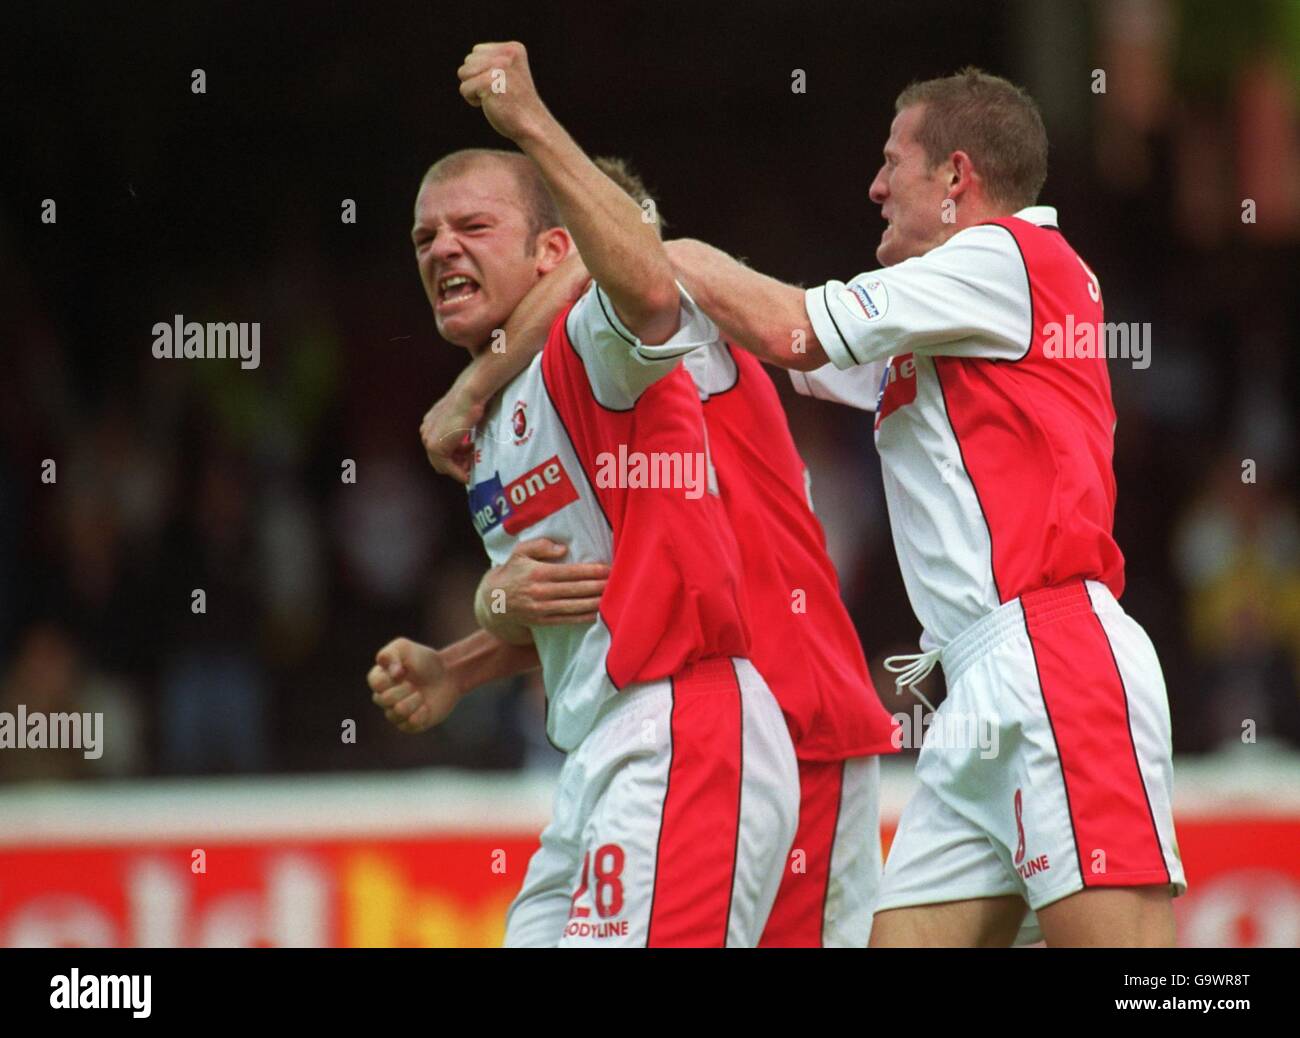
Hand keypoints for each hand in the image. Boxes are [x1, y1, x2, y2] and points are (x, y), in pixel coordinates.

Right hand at [367, 637, 462, 733]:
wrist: (447, 674)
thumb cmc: (423, 660)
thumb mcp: (404, 647)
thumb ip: (391, 654)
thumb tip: (394, 673)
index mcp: (379, 680)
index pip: (376, 684)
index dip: (393, 678)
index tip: (405, 671)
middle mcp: (383, 698)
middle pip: (384, 700)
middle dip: (404, 689)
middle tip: (415, 684)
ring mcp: (395, 713)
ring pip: (396, 713)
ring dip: (413, 701)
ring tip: (421, 695)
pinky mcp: (409, 725)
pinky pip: (409, 725)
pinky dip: (421, 714)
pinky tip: (426, 707)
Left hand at [420, 373, 483, 484]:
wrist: (467, 398)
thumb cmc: (469, 403)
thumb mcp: (462, 417)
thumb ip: (460, 430)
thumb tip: (469, 443)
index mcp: (430, 424)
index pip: (439, 448)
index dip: (454, 456)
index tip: (469, 458)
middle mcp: (426, 432)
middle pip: (439, 458)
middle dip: (456, 464)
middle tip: (471, 467)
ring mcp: (429, 440)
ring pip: (441, 465)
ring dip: (457, 469)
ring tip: (471, 468)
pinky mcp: (435, 447)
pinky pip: (446, 467)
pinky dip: (457, 473)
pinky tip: (467, 475)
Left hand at [457, 41, 550, 144]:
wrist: (531, 125)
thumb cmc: (517, 103)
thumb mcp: (509, 73)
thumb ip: (493, 60)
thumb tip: (470, 59)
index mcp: (513, 48)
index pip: (477, 51)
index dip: (482, 70)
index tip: (499, 83)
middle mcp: (507, 54)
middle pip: (468, 60)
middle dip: (476, 78)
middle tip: (497, 92)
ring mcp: (498, 68)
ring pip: (463, 72)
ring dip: (473, 88)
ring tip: (493, 97)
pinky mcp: (488, 83)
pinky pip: (464, 88)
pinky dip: (472, 100)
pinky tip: (490, 104)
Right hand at [475, 539, 609, 638]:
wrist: (493, 601)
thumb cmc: (512, 571)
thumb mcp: (519, 552)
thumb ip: (540, 545)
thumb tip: (562, 549)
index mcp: (537, 573)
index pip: (571, 572)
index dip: (592, 571)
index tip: (609, 569)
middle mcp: (541, 592)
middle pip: (577, 590)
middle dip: (600, 586)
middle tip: (619, 582)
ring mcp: (542, 609)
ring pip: (575, 606)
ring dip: (596, 602)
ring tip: (615, 598)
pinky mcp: (543, 621)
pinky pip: (568, 620)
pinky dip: (585, 617)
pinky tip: (598, 613)